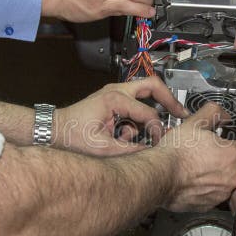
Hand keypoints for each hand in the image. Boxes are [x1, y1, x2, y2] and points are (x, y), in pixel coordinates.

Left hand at [52, 77, 187, 156]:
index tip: (163, 142)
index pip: (149, 113)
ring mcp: (115, 93)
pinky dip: (137, 117)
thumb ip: (132, 150)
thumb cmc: (72, 136)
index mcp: (115, 99)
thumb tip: (154, 151)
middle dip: (170, 100)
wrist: (54, 130)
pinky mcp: (113, 99)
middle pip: (153, 85)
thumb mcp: (104, 149)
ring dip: (150, 111)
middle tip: (181, 113)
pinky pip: (135, 104)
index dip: (158, 130)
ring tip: (148, 131)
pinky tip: (127, 134)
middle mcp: (116, 91)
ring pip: (146, 93)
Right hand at [157, 103, 235, 211]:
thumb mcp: (195, 122)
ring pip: (226, 180)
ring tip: (199, 167)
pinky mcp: (210, 204)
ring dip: (217, 174)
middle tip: (211, 153)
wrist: (160, 175)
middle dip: (227, 158)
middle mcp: (232, 175)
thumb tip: (223, 114)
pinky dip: (207, 188)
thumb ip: (214, 113)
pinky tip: (195, 180)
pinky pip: (214, 194)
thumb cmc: (176, 153)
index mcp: (232, 154)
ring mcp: (221, 192)